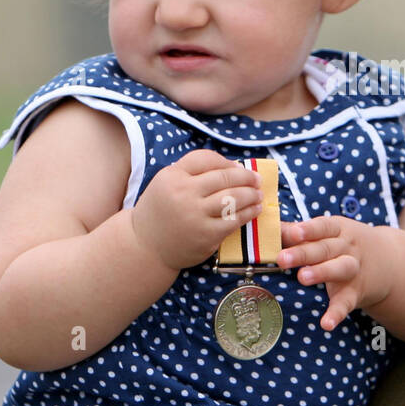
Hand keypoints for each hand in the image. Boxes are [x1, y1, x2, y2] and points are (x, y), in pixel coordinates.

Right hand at [130, 150, 264, 271]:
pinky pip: (234, 220)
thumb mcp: (166, 183)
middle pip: (224, 177)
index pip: (206, 159)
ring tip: (258, 194)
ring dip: (252, 194)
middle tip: (257, 179)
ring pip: (233, 198)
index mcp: (172, 176)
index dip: (226, 162)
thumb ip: (192, 172)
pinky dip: (249, 213)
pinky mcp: (206, 235)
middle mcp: (183, 193)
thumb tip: (233, 167)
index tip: (239, 167)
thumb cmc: (161, 211)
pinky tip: (255, 209)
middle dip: (246, 177)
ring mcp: (195, 215)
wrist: (145, 246)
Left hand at [277, 216, 395, 330]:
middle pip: (326, 249)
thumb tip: (270, 228)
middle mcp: (347, 248)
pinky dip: (336, 314)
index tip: (293, 233)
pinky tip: (325, 324)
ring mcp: (353, 271)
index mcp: (338, 230)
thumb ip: (299, 232)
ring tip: (302, 278)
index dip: (308, 230)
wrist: (388, 262)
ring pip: (339, 269)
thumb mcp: (328, 232)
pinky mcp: (355, 293)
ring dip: (321, 273)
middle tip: (283, 259)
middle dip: (304, 253)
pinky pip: (345, 303)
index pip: (323, 227)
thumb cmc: (344, 244)